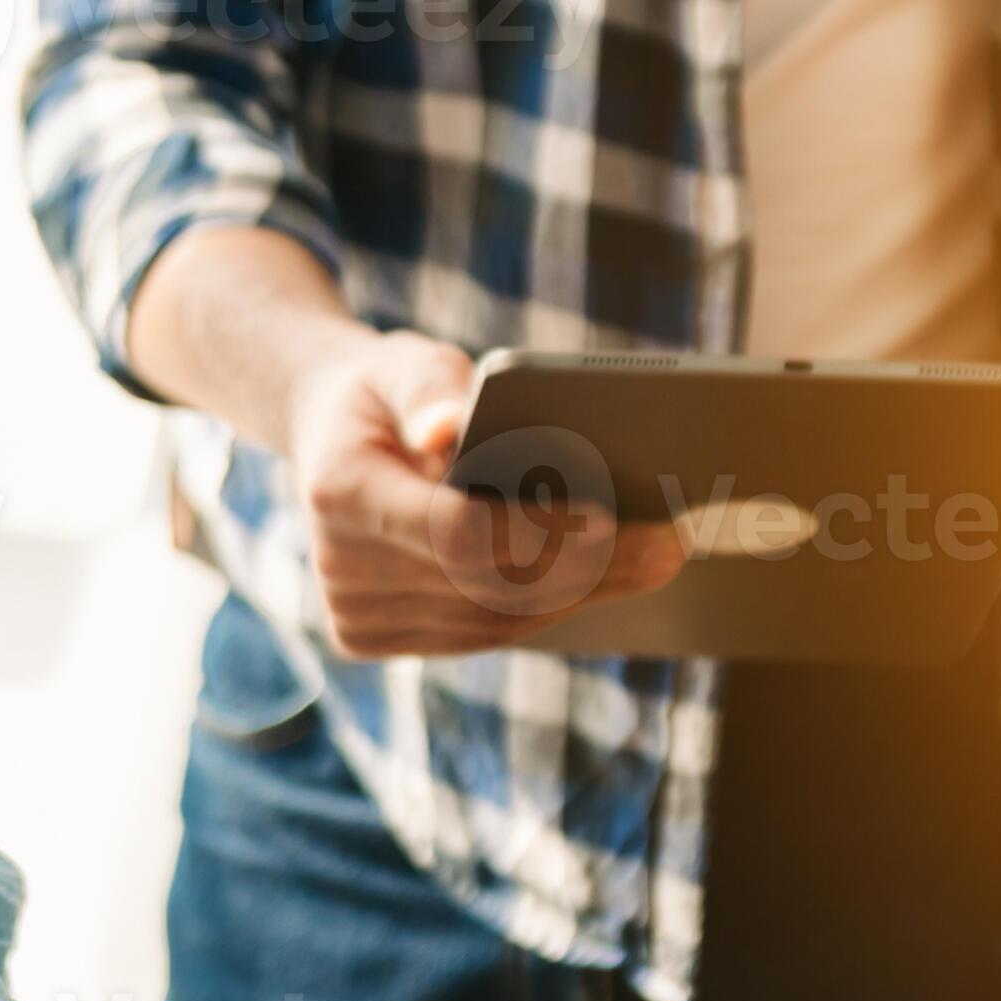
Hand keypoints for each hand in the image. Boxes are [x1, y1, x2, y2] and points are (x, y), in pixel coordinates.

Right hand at [286, 329, 689, 656]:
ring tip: (655, 558)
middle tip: (671, 544)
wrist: (330, 441)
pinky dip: (547, 606)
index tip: (613, 520)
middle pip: (487, 587)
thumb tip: (449, 425)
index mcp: (340, 491)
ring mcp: (353, 613)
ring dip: (581, 593)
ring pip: (495, 621)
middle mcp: (338, 568)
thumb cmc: (388, 393)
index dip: (537, 534)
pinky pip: (482, 632)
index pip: (455, 532)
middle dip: (589, 569)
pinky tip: (602, 576)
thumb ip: (428, 385)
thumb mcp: (405, 362)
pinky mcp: (372, 637)